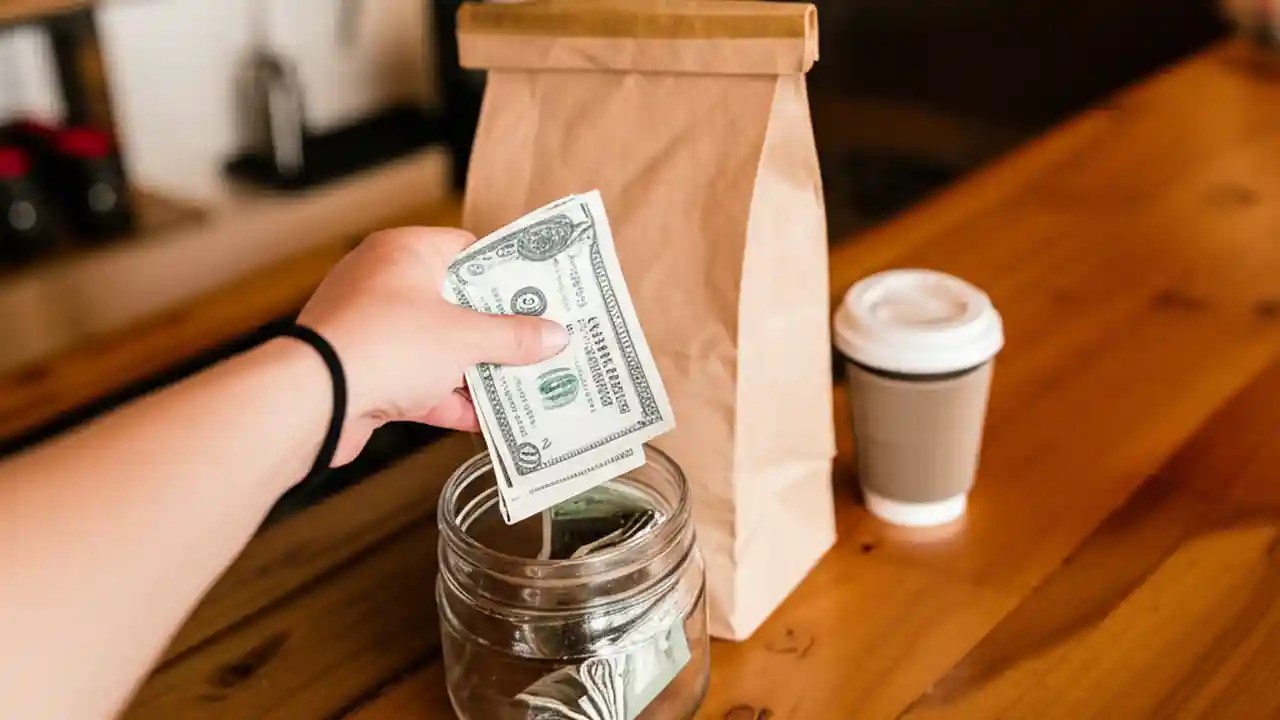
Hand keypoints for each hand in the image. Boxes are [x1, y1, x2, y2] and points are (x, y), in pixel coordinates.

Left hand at [297, 227, 568, 463]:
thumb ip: (512, 337)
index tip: (544, 296)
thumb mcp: (464, 338)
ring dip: (477, 371)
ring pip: (438, 346)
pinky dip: (447, 399)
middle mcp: (385, 283)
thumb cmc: (385, 344)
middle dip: (498, 332)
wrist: (314, 398)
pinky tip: (484, 420)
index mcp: (406, 252)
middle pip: (457, 303)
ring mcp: (372, 329)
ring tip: (524, 387)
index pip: (469, 251)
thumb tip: (555, 335)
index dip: (509, 275)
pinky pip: (416, 381)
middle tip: (542, 346)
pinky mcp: (364, 372)